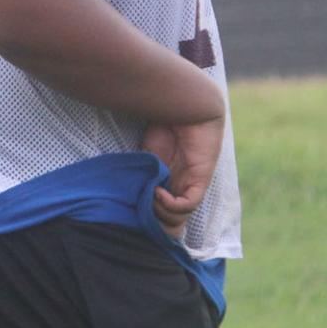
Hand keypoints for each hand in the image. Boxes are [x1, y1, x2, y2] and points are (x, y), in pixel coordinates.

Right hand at [142, 114, 224, 239]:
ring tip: (148, 199)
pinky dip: (171, 204)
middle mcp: (181, 187)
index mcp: (170, 182)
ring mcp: (191, 184)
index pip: (166, 216)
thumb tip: (127, 193)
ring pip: (180, 218)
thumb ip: (141, 173)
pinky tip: (158, 191)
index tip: (135, 215)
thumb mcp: (146, 153)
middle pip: (172, 223)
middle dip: (155, 224)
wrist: (185, 103)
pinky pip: (188, 204)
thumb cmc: (164, 122)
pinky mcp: (200, 178)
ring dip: (160, 215)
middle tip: (140, 212)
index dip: (151, 221)